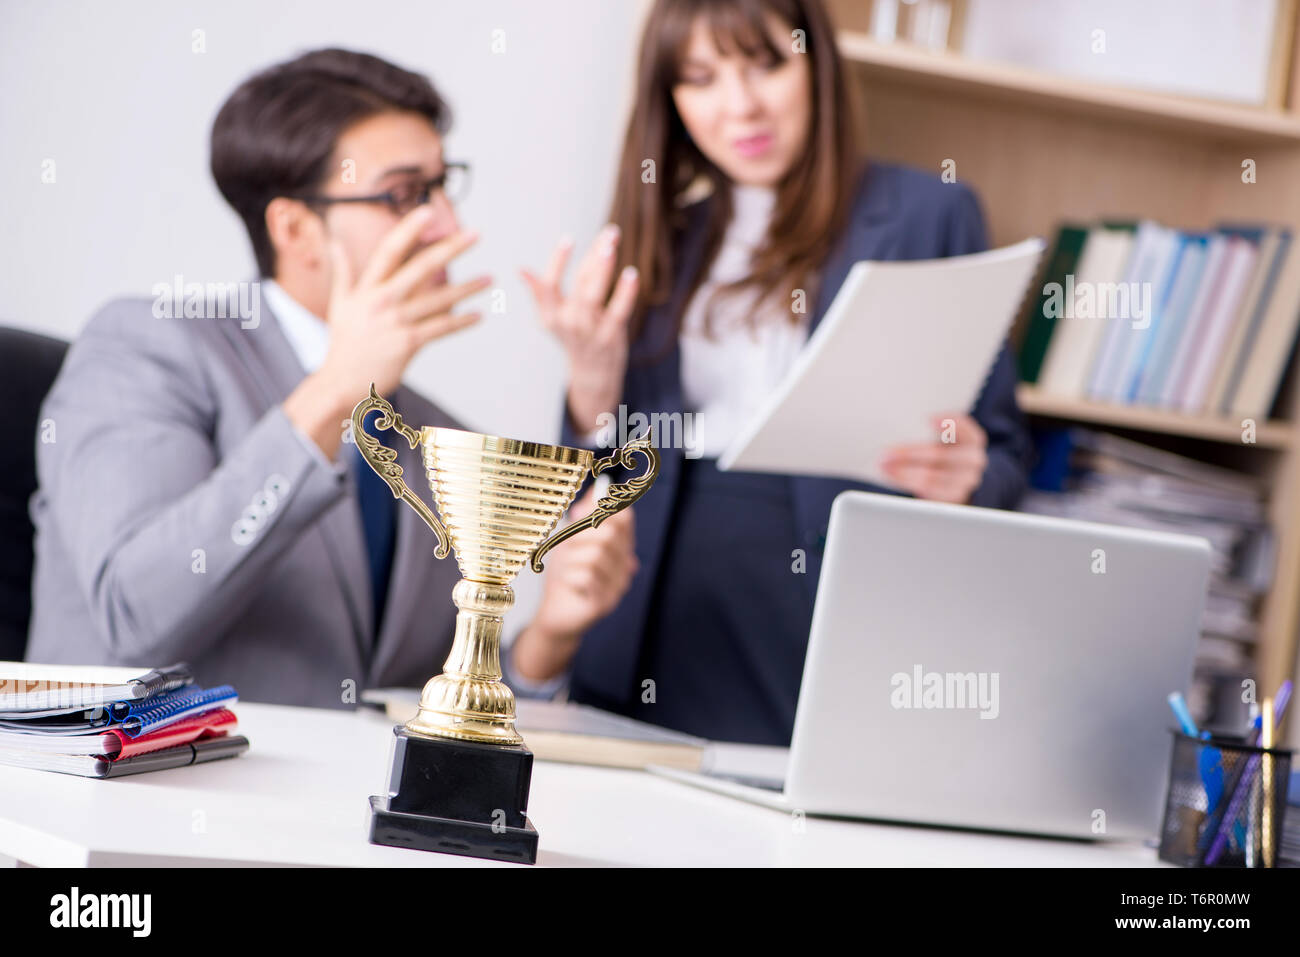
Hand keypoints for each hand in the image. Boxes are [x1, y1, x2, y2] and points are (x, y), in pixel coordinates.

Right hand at [284, 205, 489, 456]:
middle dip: (450, 249)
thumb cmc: (344, 343)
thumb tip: (335, 242)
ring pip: (438, 299)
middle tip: (475, 234)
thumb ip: (343, 272)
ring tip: (489, 279)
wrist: (342, 381)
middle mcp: (381, 301)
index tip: (427, 211)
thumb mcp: (340, 305)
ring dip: (467, 288)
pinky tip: (478, 315)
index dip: (408, 229)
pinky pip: (441, 328)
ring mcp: (396, 322)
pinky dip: (461, 322)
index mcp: (366, 288)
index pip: (389, 250)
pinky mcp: (408, 344)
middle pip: (421, 267)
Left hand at [510, 485, 637, 682]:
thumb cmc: (565, 574)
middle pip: (610, 534)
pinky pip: (587, 577)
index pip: (624, 517)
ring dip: (572, 560)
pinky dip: (571, 577)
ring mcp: (618, 585)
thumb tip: (600, 486)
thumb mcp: (572, 540)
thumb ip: (586, 514)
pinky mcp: (606, 603)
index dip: (602, 510)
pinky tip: (570, 584)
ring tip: (566, 570)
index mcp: (620, 546)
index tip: (576, 515)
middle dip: (580, 536)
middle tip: (566, 546)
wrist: (556, 613)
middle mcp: (625, 564)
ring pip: (595, 556)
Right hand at [522, 224, 638, 433]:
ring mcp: (588, 331)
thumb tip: (520, 270)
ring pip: (594, 296)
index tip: (568, 239)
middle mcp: (567, 323)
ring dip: (603, 269)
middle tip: (608, 234)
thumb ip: (541, 292)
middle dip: (593, 256)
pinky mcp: (609, 337)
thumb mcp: (552, 316)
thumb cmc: (574, 335)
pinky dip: (625, 293)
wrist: (592, 373)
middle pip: (579, 284)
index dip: (557, 261)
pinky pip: (618, 312)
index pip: (548, 285)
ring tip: (612, 246)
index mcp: (550, 315)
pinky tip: (631, 274)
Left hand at [879, 413, 987, 503]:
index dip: (950, 423)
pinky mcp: (954, 497)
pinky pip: (929, 492)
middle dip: (909, 454)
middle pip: (939, 455)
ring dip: (903, 473)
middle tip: (887, 453)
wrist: (958, 480)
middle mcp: (972, 460)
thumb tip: (894, 428)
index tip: (928, 418)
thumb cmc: (945, 453)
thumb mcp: (945, 439)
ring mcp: (965, 481)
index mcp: (972, 440)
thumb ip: (931, 433)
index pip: (965, 429)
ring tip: (884, 467)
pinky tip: (895, 477)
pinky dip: (908, 483)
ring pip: (931, 477)